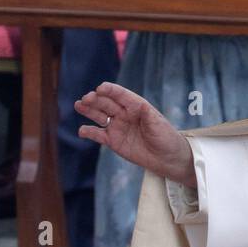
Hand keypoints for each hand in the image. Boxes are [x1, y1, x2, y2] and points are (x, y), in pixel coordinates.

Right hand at [75, 83, 195, 186]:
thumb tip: (139, 105)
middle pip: (106, 103)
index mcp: (135, 105)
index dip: (110, 90)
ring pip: (99, 115)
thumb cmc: (166, 137)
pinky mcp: (113, 141)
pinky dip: (89, 132)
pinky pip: (98, 134)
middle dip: (96, 99)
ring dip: (88, 110)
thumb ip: (147, 114)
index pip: (120, 95)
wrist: (168, 158)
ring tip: (79, 105)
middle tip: (87, 98)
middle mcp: (124, 113)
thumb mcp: (158, 124)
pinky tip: (82, 131)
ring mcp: (117, 126)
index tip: (100, 88)